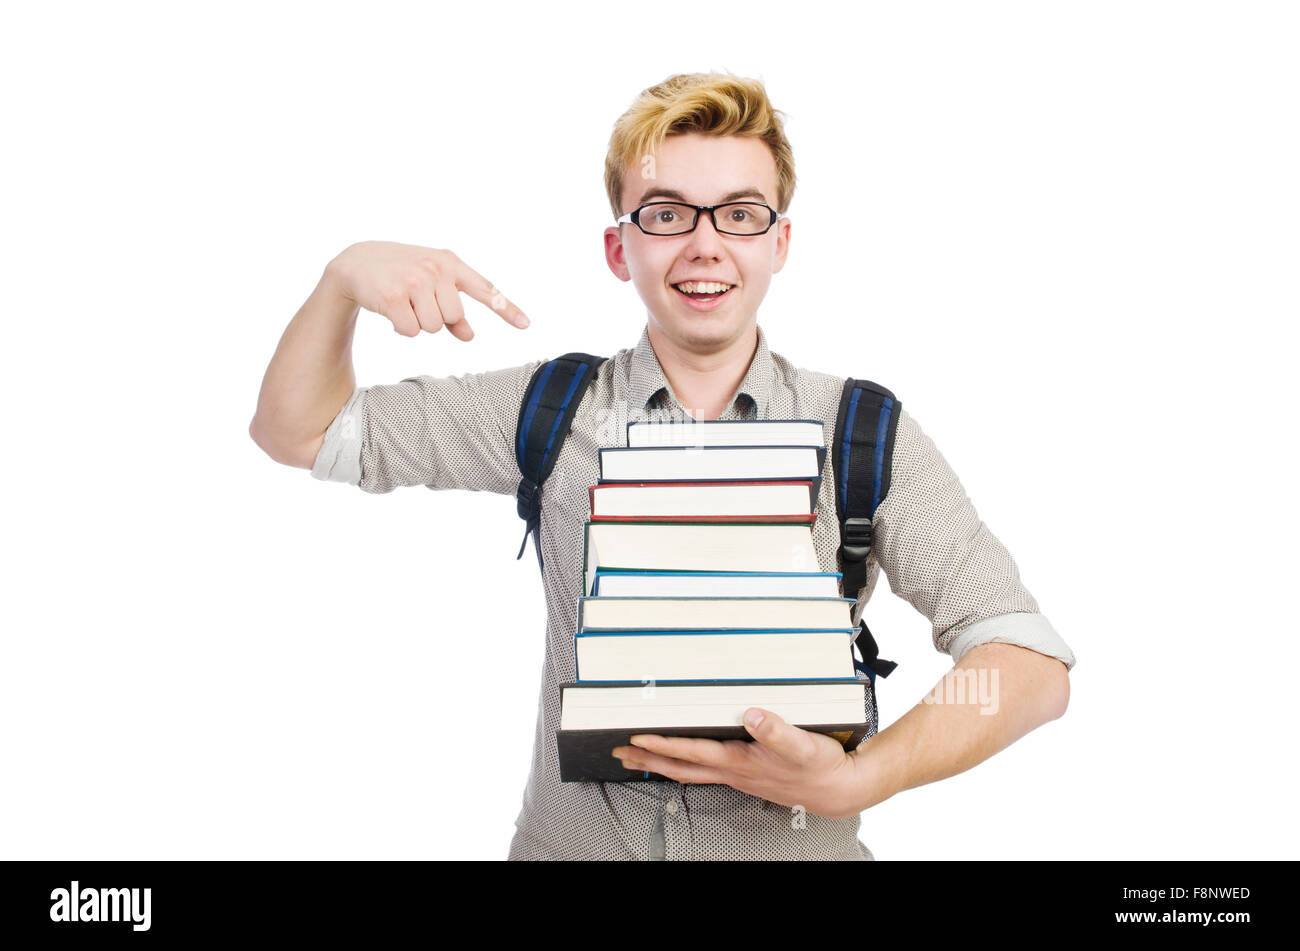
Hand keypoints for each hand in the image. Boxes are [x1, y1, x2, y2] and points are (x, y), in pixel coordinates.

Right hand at [327, 240, 529, 339]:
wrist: (357, 262)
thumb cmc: (402, 274)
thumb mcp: (431, 284)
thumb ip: (453, 309)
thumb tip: (470, 335)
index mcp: (450, 263)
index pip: (485, 288)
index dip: (506, 309)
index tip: (526, 325)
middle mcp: (435, 269)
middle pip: (453, 317)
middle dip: (437, 317)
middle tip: (417, 300)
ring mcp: (414, 281)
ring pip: (434, 328)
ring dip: (418, 323)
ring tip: (403, 302)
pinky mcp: (393, 297)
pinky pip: (411, 332)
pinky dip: (401, 328)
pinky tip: (390, 309)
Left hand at [612, 708, 868, 818]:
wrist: (839, 789)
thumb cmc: (820, 766)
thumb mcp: (803, 745)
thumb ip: (777, 730)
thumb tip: (753, 715)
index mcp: (741, 761)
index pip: (692, 752)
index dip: (663, 744)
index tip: (636, 737)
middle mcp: (734, 772)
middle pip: (680, 767)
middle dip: (648, 759)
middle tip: (618, 752)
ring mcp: (739, 776)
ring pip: (689, 772)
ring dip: (661, 764)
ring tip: (638, 757)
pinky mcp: (748, 776)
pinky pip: (705, 772)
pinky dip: (685, 767)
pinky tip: (683, 763)